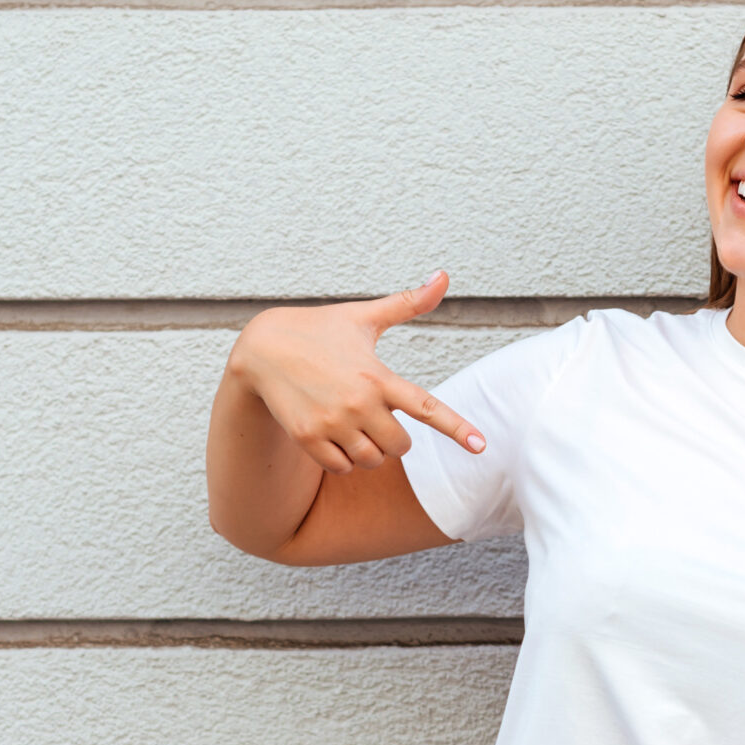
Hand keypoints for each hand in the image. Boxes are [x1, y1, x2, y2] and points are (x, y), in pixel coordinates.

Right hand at [224, 271, 483, 472]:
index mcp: (377, 375)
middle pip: (400, 446)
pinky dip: (344, 460)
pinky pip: (342, 468)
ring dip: (370, 451)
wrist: (261, 348)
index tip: (482, 446)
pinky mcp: (307, 438)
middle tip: (377, 418)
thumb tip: (444, 275)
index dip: (456, 428)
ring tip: (354, 425)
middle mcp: (357, 402)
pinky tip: (334, 437)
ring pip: (372, 461)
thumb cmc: (321, 330)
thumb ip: (407, 303)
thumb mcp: (364, 316)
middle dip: (395, 439)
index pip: (426, 407)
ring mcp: (331, 423)